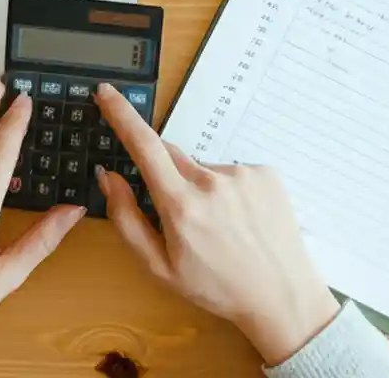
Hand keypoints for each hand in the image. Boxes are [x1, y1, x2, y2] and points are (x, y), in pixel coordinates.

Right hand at [94, 84, 339, 365]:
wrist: (283, 296)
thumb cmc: (217, 287)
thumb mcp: (160, 267)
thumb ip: (127, 219)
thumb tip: (109, 176)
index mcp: (181, 206)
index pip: (144, 146)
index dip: (121, 114)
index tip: (106, 92)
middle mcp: (212, 181)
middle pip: (171, 158)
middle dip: (166, 179)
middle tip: (183, 218)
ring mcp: (242, 173)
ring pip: (202, 169)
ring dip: (200, 189)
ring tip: (221, 228)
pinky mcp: (265, 172)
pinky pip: (231, 173)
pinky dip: (227, 191)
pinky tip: (241, 220)